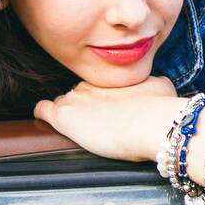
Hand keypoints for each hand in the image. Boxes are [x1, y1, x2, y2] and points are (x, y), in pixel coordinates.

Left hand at [33, 74, 182, 161]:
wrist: (152, 124)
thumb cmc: (160, 108)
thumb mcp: (162, 85)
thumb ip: (152, 81)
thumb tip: (154, 83)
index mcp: (110, 77)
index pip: (96, 84)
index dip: (101, 99)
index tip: (107, 111)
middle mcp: (90, 82)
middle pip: (79, 93)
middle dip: (85, 107)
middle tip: (97, 122)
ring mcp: (74, 97)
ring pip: (62, 101)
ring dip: (68, 112)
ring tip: (78, 127)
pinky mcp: (63, 115)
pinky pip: (42, 110)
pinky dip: (44, 115)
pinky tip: (50, 123)